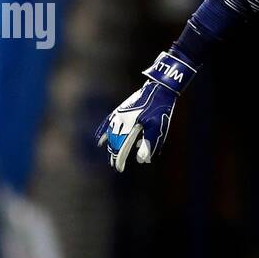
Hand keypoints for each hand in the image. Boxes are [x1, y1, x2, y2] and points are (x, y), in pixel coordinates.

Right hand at [94, 50, 194, 171]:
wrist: (158, 89)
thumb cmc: (160, 109)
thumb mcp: (156, 127)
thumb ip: (149, 144)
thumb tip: (141, 160)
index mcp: (129, 126)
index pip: (121, 147)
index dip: (120, 159)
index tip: (119, 168)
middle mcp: (121, 121)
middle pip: (114, 141)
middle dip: (114, 154)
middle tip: (115, 164)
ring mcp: (119, 114)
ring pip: (110, 133)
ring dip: (110, 145)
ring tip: (110, 154)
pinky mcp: (120, 110)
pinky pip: (107, 123)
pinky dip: (102, 132)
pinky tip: (99, 139)